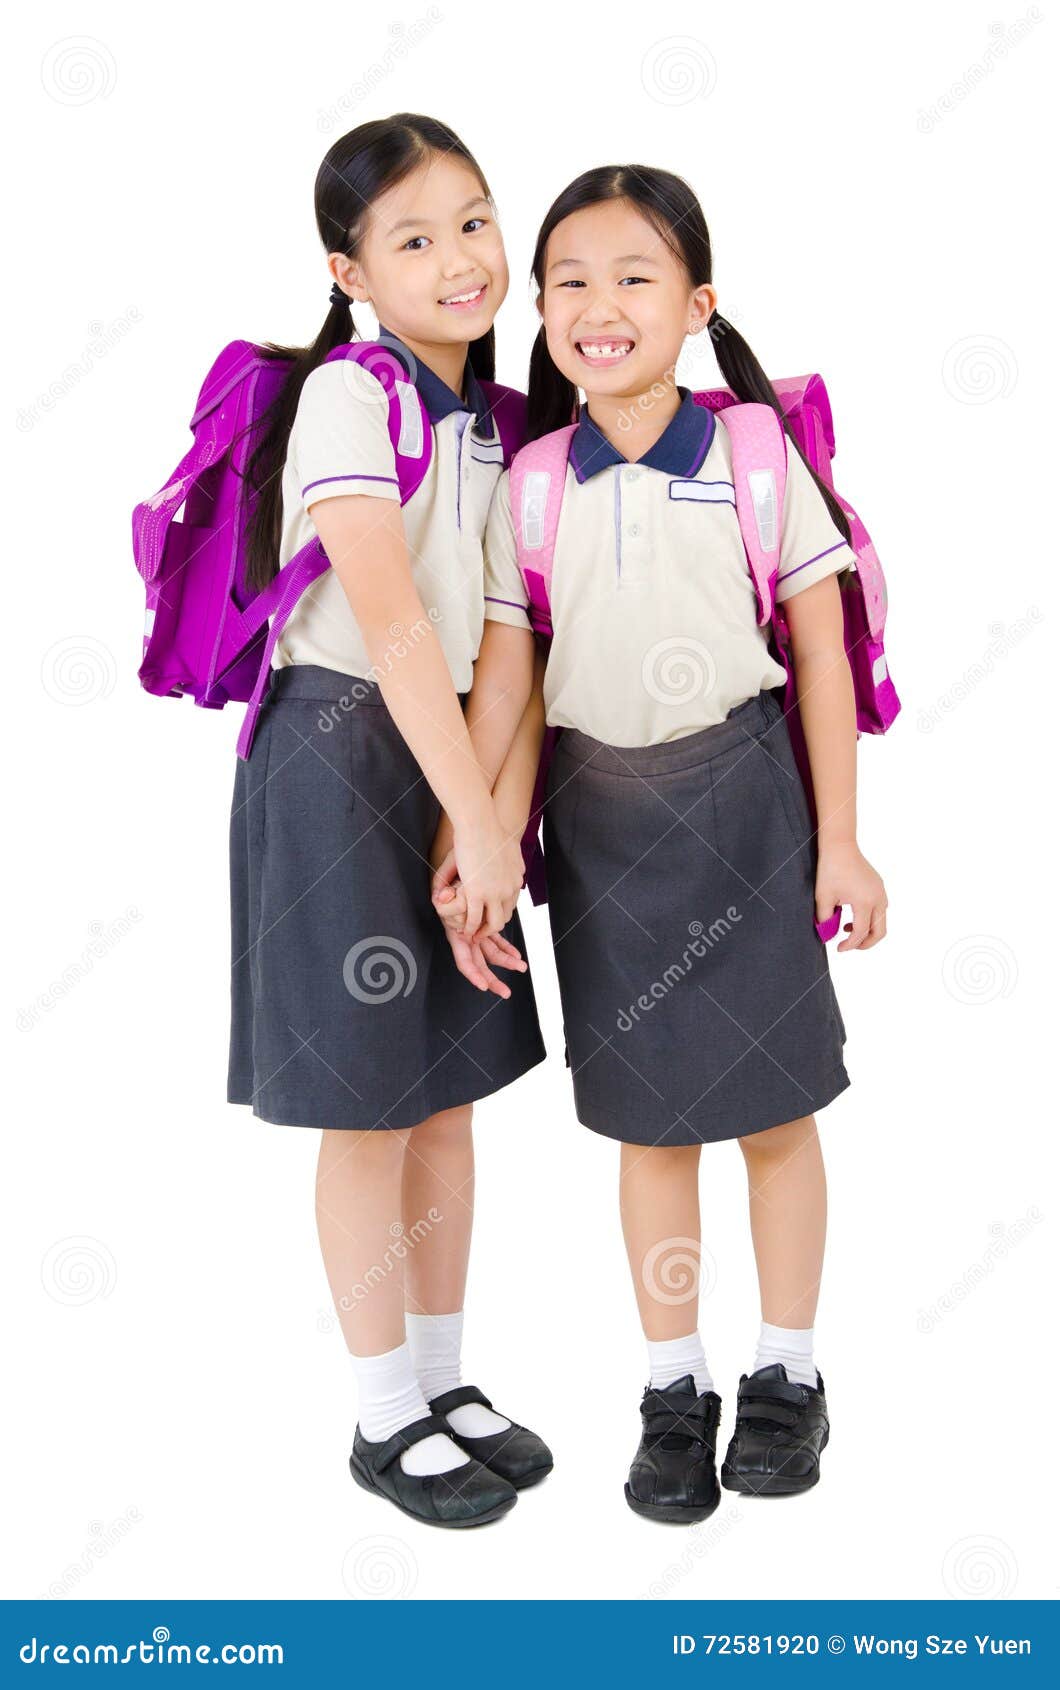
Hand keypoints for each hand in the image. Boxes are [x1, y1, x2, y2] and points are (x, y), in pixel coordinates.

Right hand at [431, 864, 527, 995]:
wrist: (454, 870)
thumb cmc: (447, 880)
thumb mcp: (442, 886)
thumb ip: (443, 895)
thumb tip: (441, 896)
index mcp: (455, 932)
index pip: (464, 960)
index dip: (473, 974)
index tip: (483, 985)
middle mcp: (465, 936)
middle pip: (480, 964)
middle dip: (492, 979)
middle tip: (505, 992)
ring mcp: (475, 932)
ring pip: (491, 953)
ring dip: (506, 961)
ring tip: (521, 967)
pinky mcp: (484, 925)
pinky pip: (496, 941)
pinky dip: (507, 948)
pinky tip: (517, 956)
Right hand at [451, 807, 524, 936]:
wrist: (480, 822)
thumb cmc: (489, 829)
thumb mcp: (506, 849)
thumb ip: (507, 864)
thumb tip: (515, 871)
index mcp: (516, 877)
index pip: (511, 902)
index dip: (499, 910)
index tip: (489, 914)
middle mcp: (509, 888)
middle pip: (505, 916)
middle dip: (492, 925)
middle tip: (480, 929)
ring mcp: (494, 893)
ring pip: (492, 923)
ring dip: (482, 931)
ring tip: (472, 933)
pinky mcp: (477, 893)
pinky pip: (474, 918)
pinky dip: (469, 927)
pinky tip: (463, 930)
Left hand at [816, 841, 887, 950]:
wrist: (840, 846)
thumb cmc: (830, 870)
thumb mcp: (823, 898)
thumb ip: (826, 920)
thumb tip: (828, 936)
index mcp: (865, 902)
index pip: (860, 933)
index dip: (850, 945)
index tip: (838, 948)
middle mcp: (878, 898)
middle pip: (879, 931)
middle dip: (866, 944)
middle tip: (850, 946)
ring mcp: (881, 891)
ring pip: (881, 921)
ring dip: (867, 930)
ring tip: (847, 928)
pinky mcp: (879, 886)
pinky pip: (880, 909)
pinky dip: (869, 918)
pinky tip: (852, 914)